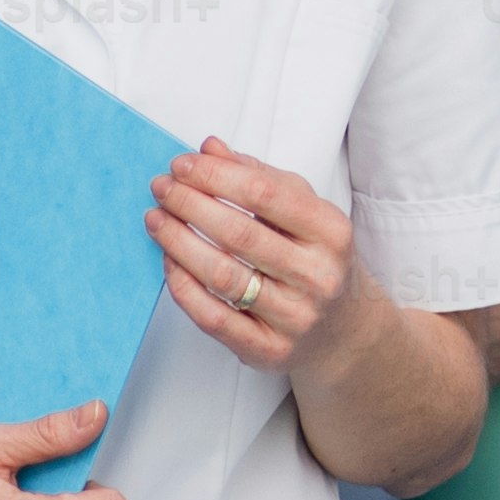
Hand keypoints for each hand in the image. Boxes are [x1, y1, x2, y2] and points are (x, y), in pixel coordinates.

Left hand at [152, 137, 369, 377]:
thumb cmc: (316, 260)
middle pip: (238, 233)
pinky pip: (213, 318)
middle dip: (189, 204)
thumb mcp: (303, 212)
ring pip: (222, 276)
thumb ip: (259, 177)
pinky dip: (184, 287)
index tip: (181, 164)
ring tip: (156, 220)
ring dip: (178, 243)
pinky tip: (170, 263)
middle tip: (161, 188)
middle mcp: (318, 275)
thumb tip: (209, 149)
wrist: (343, 330)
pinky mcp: (269, 349)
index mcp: (331, 231)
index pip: (264, 193)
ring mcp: (295, 317)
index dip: (215, 176)